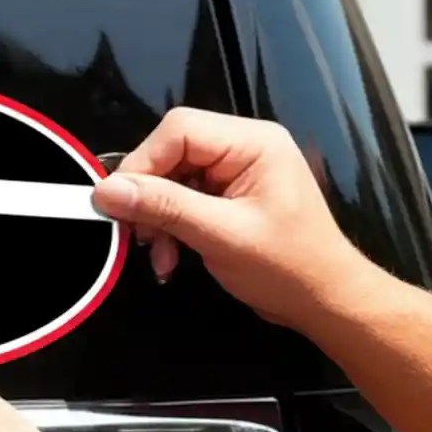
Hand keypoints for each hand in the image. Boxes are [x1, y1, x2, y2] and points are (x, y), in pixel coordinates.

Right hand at [92, 107, 372, 330]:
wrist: (323, 301)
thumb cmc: (289, 268)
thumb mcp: (221, 235)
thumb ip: (164, 207)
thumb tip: (109, 190)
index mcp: (254, 143)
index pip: (179, 130)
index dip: (143, 163)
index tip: (118, 201)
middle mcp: (243, 148)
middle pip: (171, 153)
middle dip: (149, 196)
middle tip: (136, 232)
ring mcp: (234, 172)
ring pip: (170, 179)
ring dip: (156, 218)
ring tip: (159, 253)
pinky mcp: (225, 197)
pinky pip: (180, 200)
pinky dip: (168, 228)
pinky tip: (169, 255)